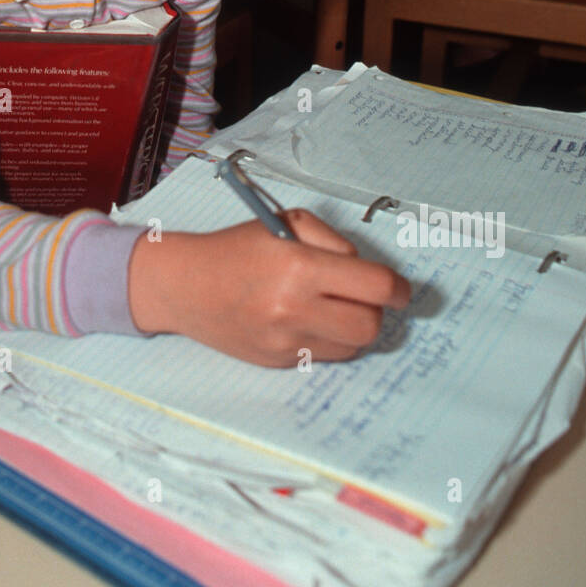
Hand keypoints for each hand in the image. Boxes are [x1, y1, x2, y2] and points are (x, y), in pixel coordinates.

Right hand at [128, 210, 410, 366]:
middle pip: (369, 326)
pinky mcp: (278, 362)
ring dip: (351, 328)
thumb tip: (368, 275)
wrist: (185, 285)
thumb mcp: (286, 224)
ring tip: (330, 308)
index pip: (374, 287)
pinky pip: (323, 355)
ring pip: (350, 347)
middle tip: (364, 299)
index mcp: (299, 267)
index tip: (400, 290)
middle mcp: (294, 308)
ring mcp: (285, 341)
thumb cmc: (237, 247)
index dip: (397, 289)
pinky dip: (324, 339)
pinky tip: (304, 320)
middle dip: (375, 312)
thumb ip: (333, 243)